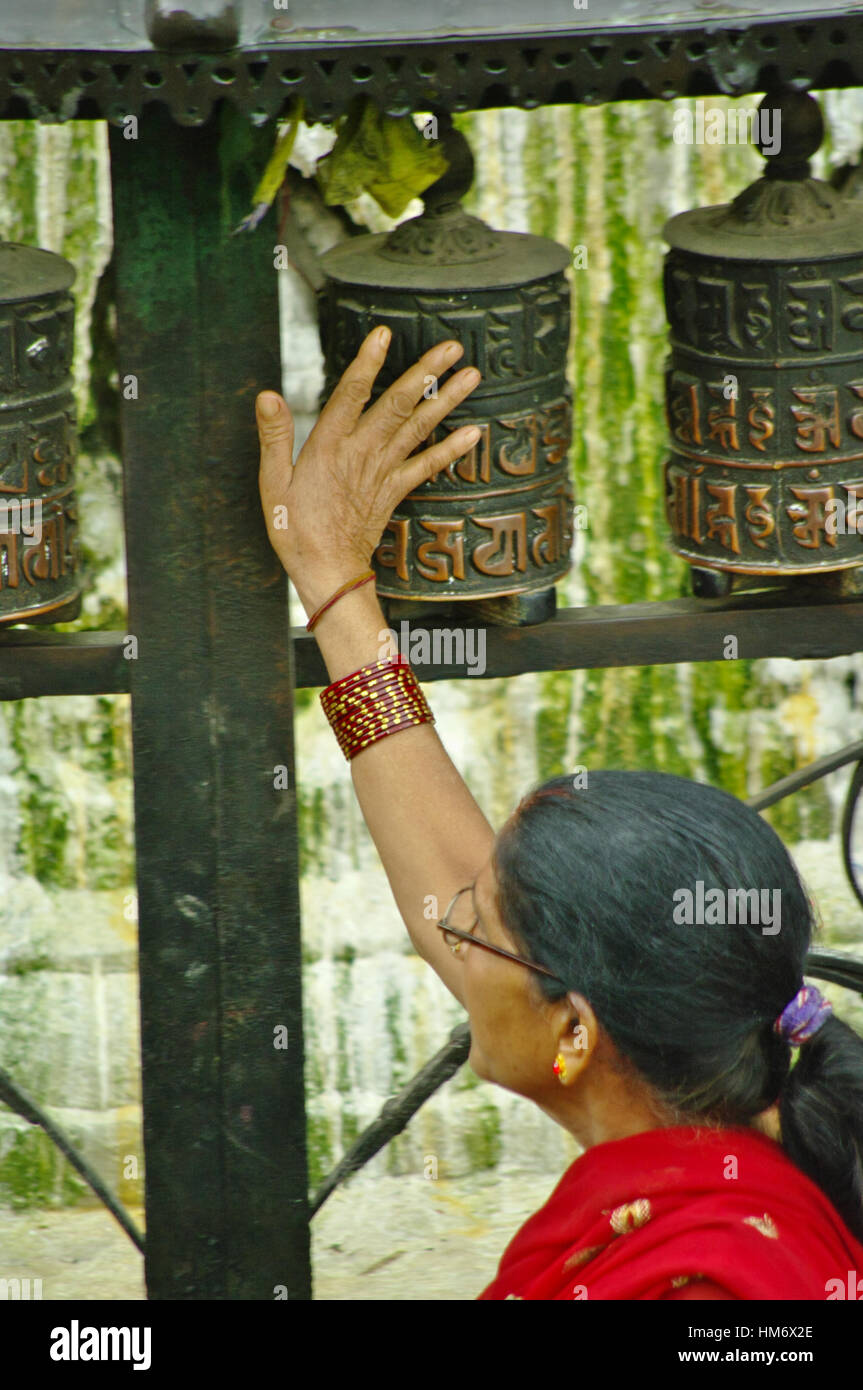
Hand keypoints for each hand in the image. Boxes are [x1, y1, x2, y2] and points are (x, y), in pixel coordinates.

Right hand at [257, 327, 481, 610]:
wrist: (326, 573)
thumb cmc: (293, 530)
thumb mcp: (273, 483)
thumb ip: (274, 436)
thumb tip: (267, 394)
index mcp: (328, 446)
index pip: (350, 394)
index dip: (368, 363)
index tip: (384, 334)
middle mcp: (361, 453)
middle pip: (398, 404)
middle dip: (426, 373)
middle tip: (452, 346)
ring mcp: (383, 471)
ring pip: (419, 428)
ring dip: (447, 400)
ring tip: (471, 375)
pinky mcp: (395, 490)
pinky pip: (427, 465)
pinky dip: (451, 449)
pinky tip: (474, 432)